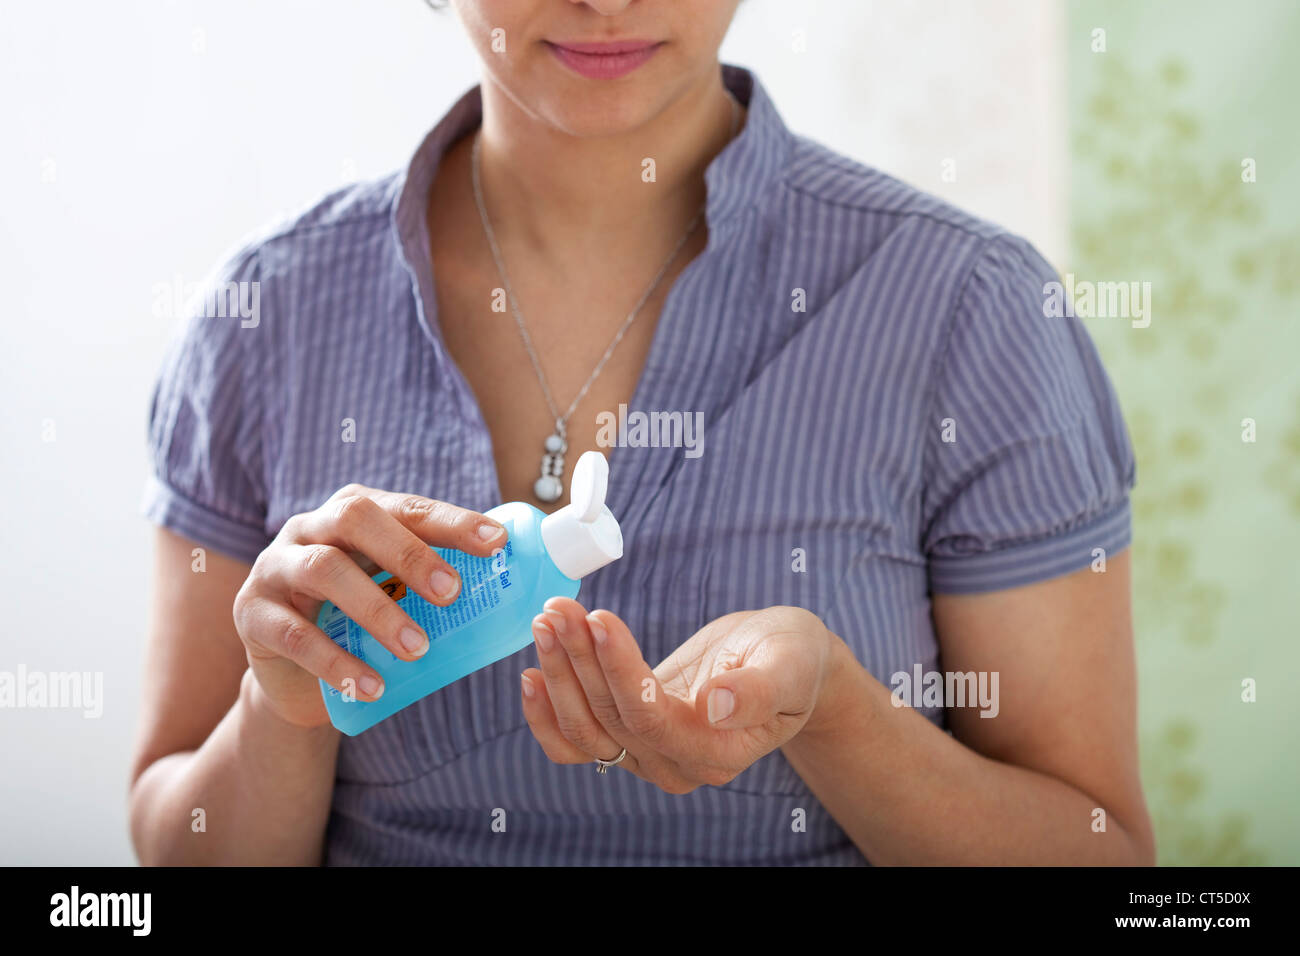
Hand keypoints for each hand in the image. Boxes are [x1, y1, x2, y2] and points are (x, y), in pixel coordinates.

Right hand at [232, 484, 506, 727]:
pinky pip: (293, 634)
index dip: (452, 521)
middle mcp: (312, 527)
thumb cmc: (358, 621)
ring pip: (324, 570)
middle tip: (452, 594)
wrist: (294, 674)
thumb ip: (436, 580)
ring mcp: (276, 566)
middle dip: (409, 552)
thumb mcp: (394, 592)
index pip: (408, 506)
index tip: (496, 544)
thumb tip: (516, 581)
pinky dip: (335, 662)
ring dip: (377, 609)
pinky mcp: (252, 614)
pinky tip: (370, 686)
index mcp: (355, 512)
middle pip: (357, 518)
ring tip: (417, 649)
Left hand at [520, 600, 840, 792]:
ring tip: (549, 619)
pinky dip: (548, 714)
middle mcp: (679, 764)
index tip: (600, 619)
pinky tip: (531, 675)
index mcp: (719, 752)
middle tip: (560, 607)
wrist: (784, 663)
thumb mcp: (791, 664)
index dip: (619, 670)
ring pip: (587, 728)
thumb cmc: (793, 658)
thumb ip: (758, 690)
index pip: (651, 717)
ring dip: (560, 673)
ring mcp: (651, 755)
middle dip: (579, 659)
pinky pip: (577, 741)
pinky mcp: (631, 736)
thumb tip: (717, 706)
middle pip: (610, 718)